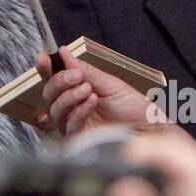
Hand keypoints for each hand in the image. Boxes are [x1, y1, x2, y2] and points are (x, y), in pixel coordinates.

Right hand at [35, 46, 156, 135]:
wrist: (151, 132)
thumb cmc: (135, 110)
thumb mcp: (111, 84)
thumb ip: (86, 71)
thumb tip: (64, 54)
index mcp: (78, 92)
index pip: (55, 80)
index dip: (46, 68)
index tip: (44, 57)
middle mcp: (73, 109)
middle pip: (49, 95)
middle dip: (59, 81)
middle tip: (75, 76)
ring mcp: (75, 125)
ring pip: (56, 110)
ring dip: (69, 96)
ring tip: (88, 89)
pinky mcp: (81, 141)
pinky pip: (69, 125)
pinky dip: (79, 110)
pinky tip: (91, 101)